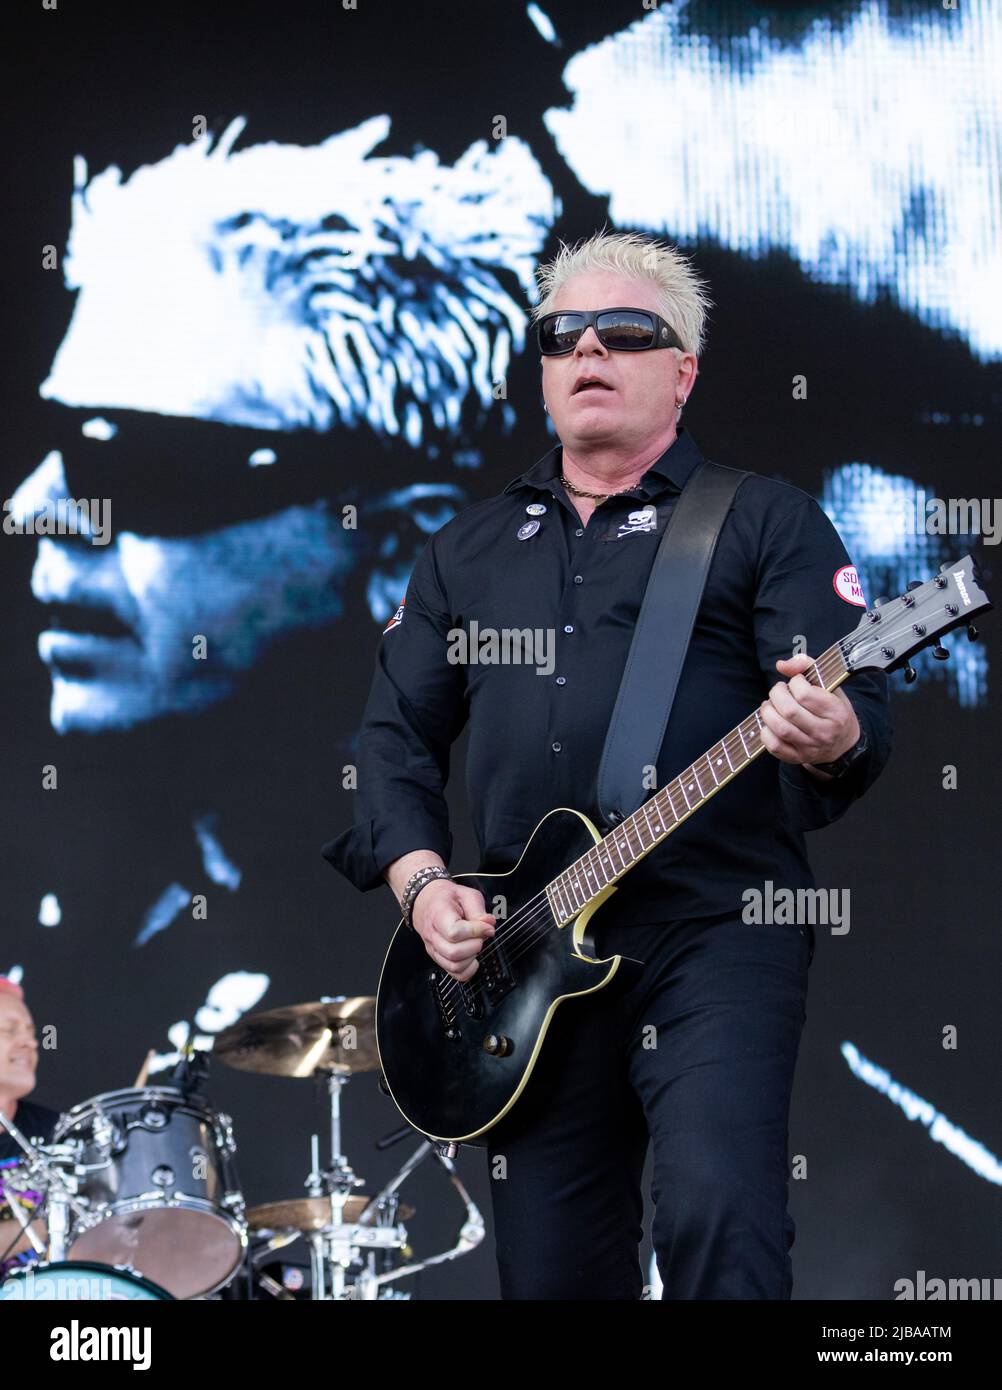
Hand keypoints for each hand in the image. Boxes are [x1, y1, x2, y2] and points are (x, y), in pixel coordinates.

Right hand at [412, 878, 495, 981]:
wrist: (425, 902)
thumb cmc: (446, 898)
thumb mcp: (465, 894)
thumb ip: (478, 909)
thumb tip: (489, 925)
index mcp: (438, 914)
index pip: (454, 932)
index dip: (475, 931)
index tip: (487, 926)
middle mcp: (433, 935)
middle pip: (454, 953)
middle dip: (475, 945)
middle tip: (481, 935)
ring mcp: (434, 949)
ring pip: (454, 966)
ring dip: (472, 957)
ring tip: (475, 943)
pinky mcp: (438, 959)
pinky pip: (455, 974)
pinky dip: (469, 970)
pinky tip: (472, 957)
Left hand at [759, 654, 860, 773]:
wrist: (844, 745)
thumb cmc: (835, 711)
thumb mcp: (831, 687)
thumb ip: (808, 667)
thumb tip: (782, 665)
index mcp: (835, 712)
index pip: (805, 695)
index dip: (794, 682)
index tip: (796, 681)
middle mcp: (823, 732)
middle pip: (789, 711)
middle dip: (776, 695)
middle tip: (779, 691)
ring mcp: (810, 747)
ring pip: (780, 728)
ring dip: (768, 712)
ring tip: (770, 705)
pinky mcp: (797, 757)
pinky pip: (774, 746)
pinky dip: (766, 732)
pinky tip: (770, 723)